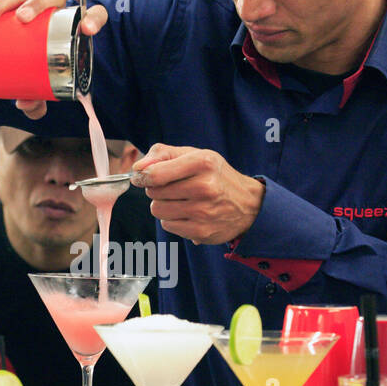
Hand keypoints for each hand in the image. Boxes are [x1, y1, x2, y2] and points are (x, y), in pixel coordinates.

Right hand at [0, 0, 110, 120]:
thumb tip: (25, 104)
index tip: (88, 30)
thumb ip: (37, 98)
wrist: (16, 50)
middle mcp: (52, 6)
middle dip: (36, 3)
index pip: (94, 13)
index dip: (95, 18)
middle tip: (21, 19)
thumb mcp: (39, 85)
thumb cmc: (36, 67)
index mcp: (71, 23)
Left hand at [132, 144, 265, 244]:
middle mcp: (205, 187)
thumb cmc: (215, 175)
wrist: (248, 204)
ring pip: (158, 210)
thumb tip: (138, 168)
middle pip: (154, 192)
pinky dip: (173, 220)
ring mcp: (203, 212)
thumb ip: (162, 154)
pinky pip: (168, 225)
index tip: (142, 177)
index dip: (143, 176)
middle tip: (174, 187)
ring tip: (181, 200)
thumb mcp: (195, 154)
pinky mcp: (201, 231)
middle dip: (157, 189)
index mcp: (202, 162)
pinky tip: (188, 214)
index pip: (155, 174)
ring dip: (163, 205)